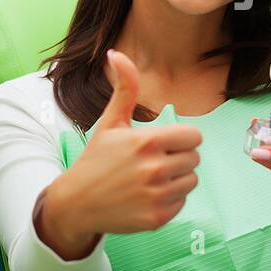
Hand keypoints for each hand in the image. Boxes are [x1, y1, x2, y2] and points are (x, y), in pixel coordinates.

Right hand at [40, 49, 203, 255]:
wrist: (76, 203)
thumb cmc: (96, 159)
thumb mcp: (111, 122)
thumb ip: (124, 88)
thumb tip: (115, 53)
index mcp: (148, 141)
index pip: (194, 136)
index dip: (180, 139)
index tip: (163, 143)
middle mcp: (155, 168)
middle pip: (194, 159)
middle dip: (178, 159)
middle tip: (152, 162)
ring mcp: (157, 195)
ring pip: (191, 181)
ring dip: (176, 179)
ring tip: (150, 179)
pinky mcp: (158, 217)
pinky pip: (182, 202)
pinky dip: (169, 200)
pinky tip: (147, 196)